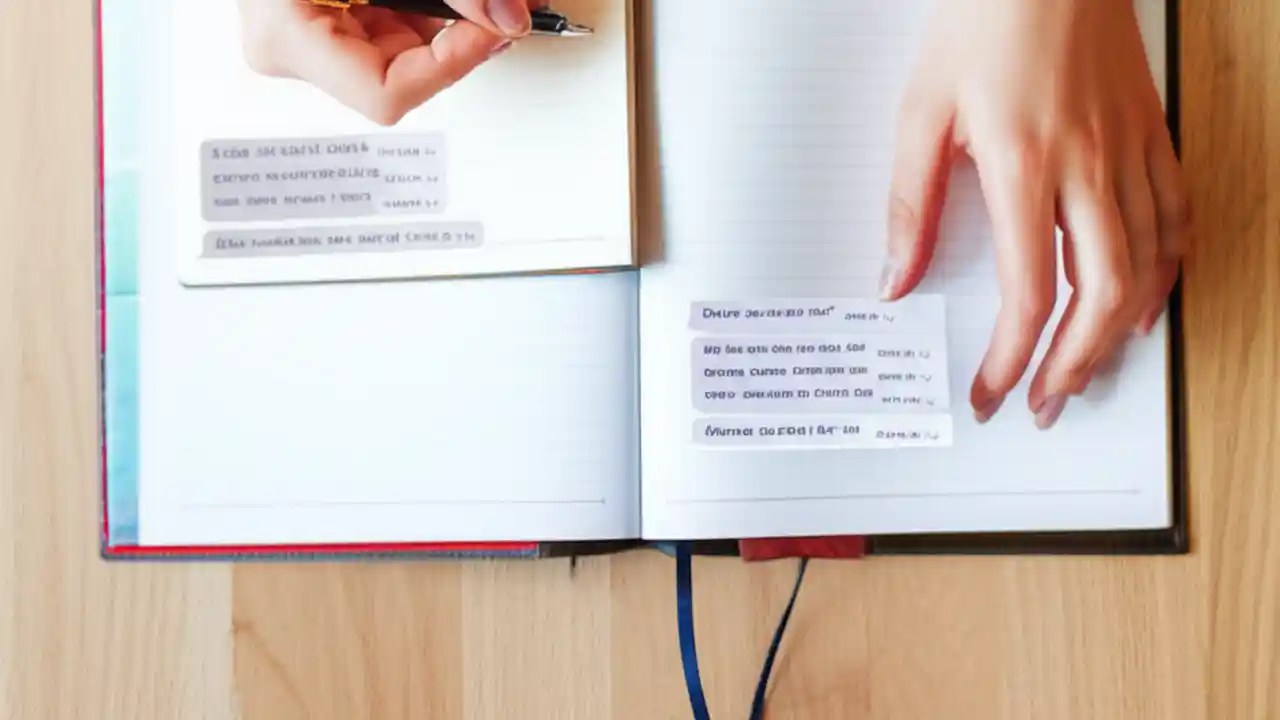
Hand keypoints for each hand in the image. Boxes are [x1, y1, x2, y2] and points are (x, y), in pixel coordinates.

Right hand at [237, 0, 535, 124]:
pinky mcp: (330, 13)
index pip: (385, 94)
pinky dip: (432, 10)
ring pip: (406, 49)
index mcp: (285, 36)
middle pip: (403, 73)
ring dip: (454, 24)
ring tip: (494, 1)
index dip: (449, 66)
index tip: (492, 30)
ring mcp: (312, 34)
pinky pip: (394, 24)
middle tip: (507, 10)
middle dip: (462, 41)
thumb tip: (508, 17)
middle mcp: (294, 48)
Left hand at [882, 0, 1189, 429]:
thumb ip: (909, 206)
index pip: (1026, 291)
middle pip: (1098, 295)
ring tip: (1083, 374)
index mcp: (1023, 165)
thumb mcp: (920, 113)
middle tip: (1043, 403)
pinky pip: (1175, 217)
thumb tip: (896, 281)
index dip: (1010, 356)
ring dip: (1114, 335)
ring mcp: (1129, 150)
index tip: (990, 391)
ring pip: (1144, 266)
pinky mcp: (1151, 133)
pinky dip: (1166, 273)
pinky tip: (1143, 308)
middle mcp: (1087, 166)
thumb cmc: (981, 22)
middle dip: (1070, 365)